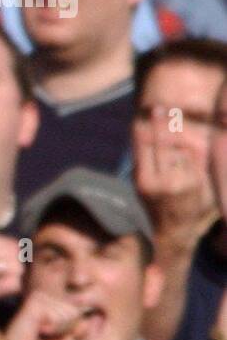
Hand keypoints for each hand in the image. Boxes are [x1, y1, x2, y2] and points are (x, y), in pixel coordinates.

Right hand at [4, 290, 84, 339]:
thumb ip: (78, 329)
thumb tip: (91, 315)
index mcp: (47, 303)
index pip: (78, 314)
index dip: (70, 333)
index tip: (49, 339)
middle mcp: (43, 296)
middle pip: (77, 313)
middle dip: (67, 331)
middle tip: (43, 338)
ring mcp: (38, 296)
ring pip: (72, 315)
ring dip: (60, 332)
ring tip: (39, 335)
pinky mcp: (35, 300)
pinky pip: (62, 317)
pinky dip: (55, 330)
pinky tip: (37, 331)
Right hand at [132, 122, 215, 246]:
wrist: (174, 231)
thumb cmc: (156, 206)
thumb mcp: (143, 186)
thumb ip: (145, 163)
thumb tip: (144, 136)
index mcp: (144, 181)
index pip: (143, 148)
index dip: (145, 129)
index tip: (146, 114)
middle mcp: (162, 181)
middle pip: (162, 144)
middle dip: (162, 125)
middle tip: (160, 108)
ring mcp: (181, 182)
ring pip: (180, 151)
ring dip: (179, 142)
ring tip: (174, 128)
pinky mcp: (197, 183)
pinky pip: (193, 161)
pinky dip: (190, 155)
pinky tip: (188, 154)